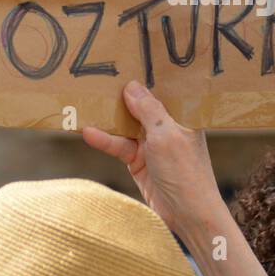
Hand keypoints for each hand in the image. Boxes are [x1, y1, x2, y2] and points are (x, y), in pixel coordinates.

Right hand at [81, 81, 225, 242]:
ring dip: (108, 119)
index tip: (126, 61)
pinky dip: (104, 140)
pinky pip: (119, 146)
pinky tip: (88, 132)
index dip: (146, 78)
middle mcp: (168, 127)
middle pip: (141, 107)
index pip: (163, 91)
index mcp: (183, 116)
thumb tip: (131, 86)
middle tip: (98, 78)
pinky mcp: (139, 162)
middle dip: (122, 96)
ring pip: (126, 126)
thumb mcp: (166, 135)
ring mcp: (152, 145)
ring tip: (86, 104)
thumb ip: (148, 110)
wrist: (188, 214)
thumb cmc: (185, 171)